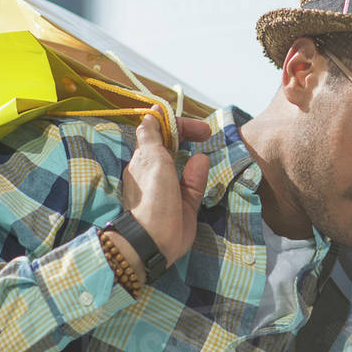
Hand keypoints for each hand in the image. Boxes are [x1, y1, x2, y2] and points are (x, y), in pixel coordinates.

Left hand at [105, 106, 211, 284]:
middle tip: (207, 134)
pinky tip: (203, 166)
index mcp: (143, 158)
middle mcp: (156, 171)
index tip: (189, 121)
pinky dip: (200, 173)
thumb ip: (152, 136)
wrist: (155, 237)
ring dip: (196, 153)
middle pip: (172, 146)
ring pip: (185, 163)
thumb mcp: (150, 157)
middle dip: (188, 136)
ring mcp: (171, 187)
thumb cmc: (152, 194)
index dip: (175, 124)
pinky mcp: (185, 202)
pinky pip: (195, 182)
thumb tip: (152, 115)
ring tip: (207, 145)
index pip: (158, 132)